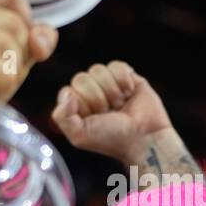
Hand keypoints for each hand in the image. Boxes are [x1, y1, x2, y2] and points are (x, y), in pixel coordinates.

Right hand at [0, 0, 57, 102]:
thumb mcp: (18, 55)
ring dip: (13, 71)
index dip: (27, 24)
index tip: (19, 48)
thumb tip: (40, 39)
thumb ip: (38, 38)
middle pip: (12, 22)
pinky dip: (3, 82)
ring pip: (4, 42)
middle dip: (21, 54)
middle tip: (5, 74)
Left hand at [50, 60, 173, 164]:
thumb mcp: (79, 135)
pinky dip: (124, 80)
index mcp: (77, 106)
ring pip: (98, 70)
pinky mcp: (126, 76)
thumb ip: (61, 117)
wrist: (144, 138)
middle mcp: (90, 93)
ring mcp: (108, 83)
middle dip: (97, 98)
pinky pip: (116, 66)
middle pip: (82, 78)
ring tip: (120, 105)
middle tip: (109, 113)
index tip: (94, 119)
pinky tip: (129, 93)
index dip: (82, 104)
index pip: (69, 90)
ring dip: (111, 91)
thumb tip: (65, 93)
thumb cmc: (112, 140)